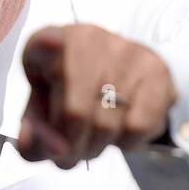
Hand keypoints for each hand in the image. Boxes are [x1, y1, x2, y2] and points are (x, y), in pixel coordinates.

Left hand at [17, 25, 177, 168]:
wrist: (118, 77)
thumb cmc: (67, 97)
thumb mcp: (39, 116)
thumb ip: (33, 138)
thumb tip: (56, 149)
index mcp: (46, 42)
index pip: (44, 41)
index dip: (47, 45)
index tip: (52, 43)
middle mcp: (86, 37)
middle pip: (74, 113)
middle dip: (71, 147)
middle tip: (72, 151)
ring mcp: (125, 50)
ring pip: (106, 125)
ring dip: (96, 148)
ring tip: (94, 139)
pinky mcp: (155, 69)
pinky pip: (138, 126)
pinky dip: (126, 143)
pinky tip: (120, 129)